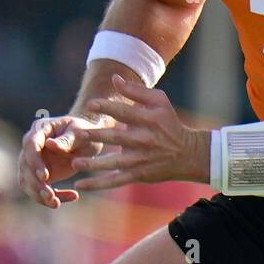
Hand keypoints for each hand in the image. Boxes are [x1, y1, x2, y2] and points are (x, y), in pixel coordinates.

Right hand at [18, 111, 113, 207]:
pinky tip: (68, 198)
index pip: (30, 145)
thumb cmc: (86, 131)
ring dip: (39, 195)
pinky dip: (50, 197)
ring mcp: (34, 161)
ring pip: (28, 181)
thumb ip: (67, 139)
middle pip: (25, 166)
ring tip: (56, 203)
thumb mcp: (81, 133)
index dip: (35, 162)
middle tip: (50, 196)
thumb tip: (50, 145)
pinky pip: (39, 189)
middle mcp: (32, 145)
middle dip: (36, 184)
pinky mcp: (40, 174)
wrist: (90, 139)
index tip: (45, 176)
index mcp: (40, 129)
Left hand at [68, 75, 211, 189]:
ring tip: (76, 163)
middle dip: (98, 136)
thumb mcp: (159, 102)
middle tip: (79, 134)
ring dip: (94, 164)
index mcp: (149, 120)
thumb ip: (136, 90)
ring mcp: (140, 160)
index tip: (91, 104)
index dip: (108, 107)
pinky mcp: (138, 175)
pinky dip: (98, 184)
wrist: (187, 153)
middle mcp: (144, 140)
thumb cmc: (169, 123)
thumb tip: (114, 78)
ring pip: (114, 163)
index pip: (126, 112)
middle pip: (118, 138)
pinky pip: (115, 181)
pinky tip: (80, 185)